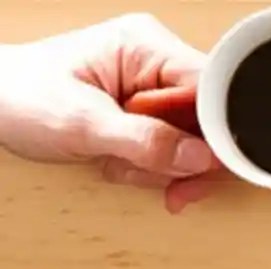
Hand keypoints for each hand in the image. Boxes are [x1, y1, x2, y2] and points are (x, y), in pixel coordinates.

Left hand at [0, 14, 219, 212]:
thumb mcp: (81, 124)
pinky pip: (177, 145)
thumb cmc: (20, 96)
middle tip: (170, 185)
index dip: (216, 130)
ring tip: (123, 166)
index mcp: (147, 46)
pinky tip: (130, 167)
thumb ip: (144, 142)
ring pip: (196, 138)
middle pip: (210, 118)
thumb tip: (199, 156)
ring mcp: (155, 86)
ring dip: (166, 167)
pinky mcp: (150, 110)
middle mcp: (158, 62)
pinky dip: (158, 167)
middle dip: (188, 159)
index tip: (204, 165)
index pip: (211, 88)